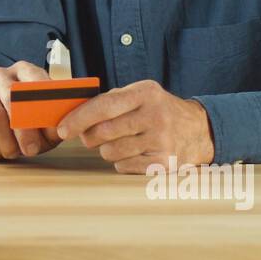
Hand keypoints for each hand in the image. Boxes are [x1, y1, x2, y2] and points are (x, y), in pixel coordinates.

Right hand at [0, 61, 62, 160]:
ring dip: (6, 143)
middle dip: (24, 130)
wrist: (0, 128)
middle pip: (12, 98)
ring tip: (12, 152)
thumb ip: (55, 123)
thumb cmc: (29, 123)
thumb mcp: (46, 123)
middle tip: (31, 150)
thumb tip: (58, 129)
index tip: (52, 130)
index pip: (35, 81)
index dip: (44, 105)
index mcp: (24, 71)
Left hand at [56, 79, 214, 173]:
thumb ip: (111, 101)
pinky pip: (124, 167)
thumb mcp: (141, 95)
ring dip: (106, 150)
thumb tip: (74, 116)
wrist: (198, 130)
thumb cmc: (159, 111)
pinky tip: (133, 153)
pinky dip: (121, 162)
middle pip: (104, 131)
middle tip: (90, 137)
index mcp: (145, 93)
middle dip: (90, 137)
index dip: (78, 118)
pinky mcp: (164, 162)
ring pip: (111, 152)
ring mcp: (161, 140)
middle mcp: (155, 115)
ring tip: (119, 143)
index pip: (104, 106)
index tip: (62, 129)